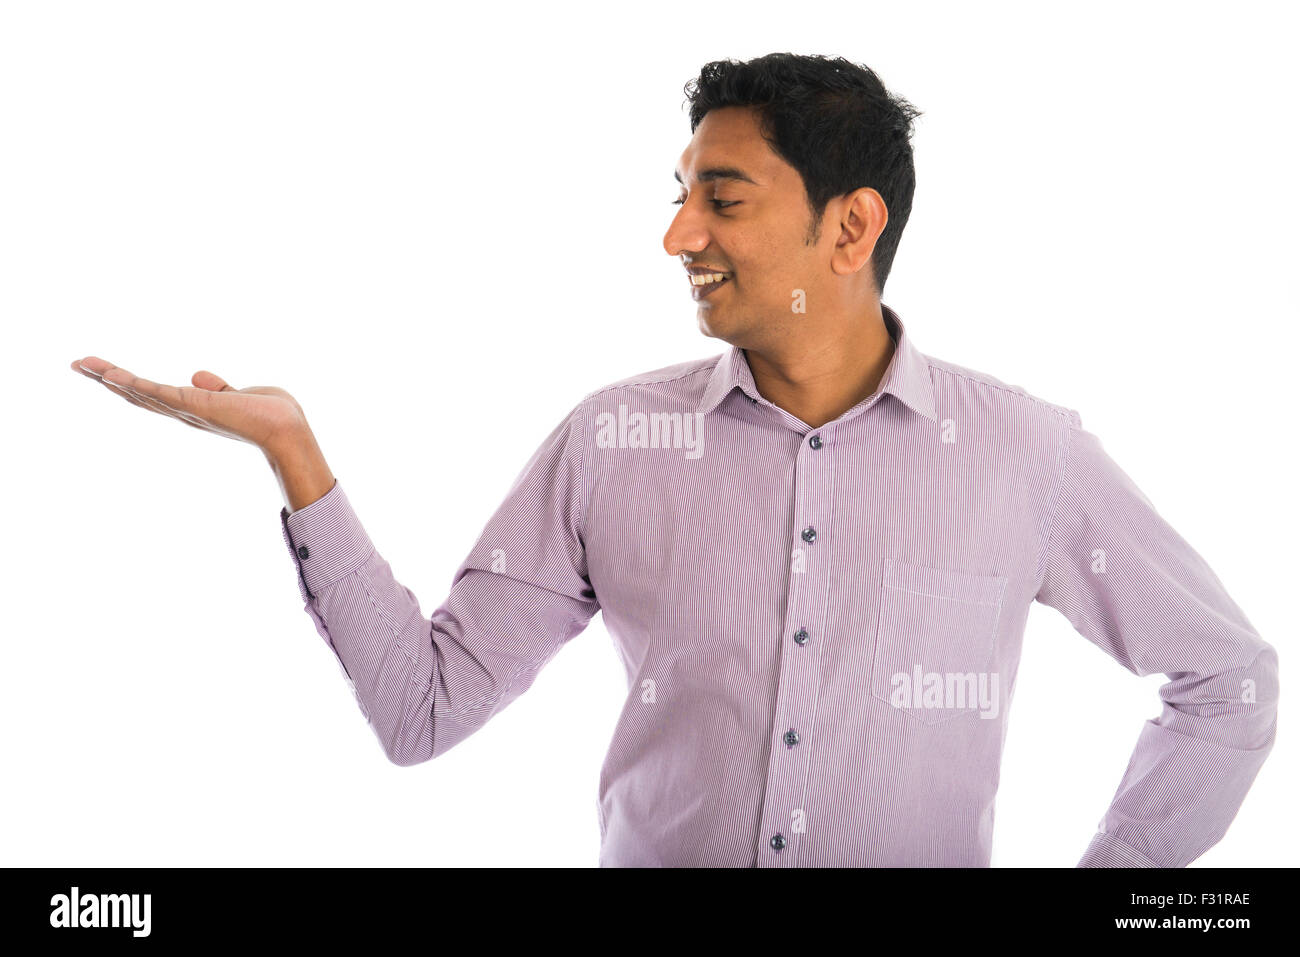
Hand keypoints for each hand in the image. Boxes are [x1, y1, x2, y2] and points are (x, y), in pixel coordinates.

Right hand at [70, 356, 309, 453]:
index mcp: (194, 409)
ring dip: (111, 378)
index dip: (127, 384)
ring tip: (82, 363)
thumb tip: (197, 376)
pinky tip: (112, 374)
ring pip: (140, 392)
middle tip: (77, 364)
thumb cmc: (272, 416)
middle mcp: (185, 413)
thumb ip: (217, 388)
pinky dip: (134, 384)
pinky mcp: (194, 406)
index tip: (104, 371)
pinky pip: (157, 393)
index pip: (153, 394)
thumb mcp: (239, 395)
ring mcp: (187, 411)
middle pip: (137, 394)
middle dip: (107, 379)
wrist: (287, 430)